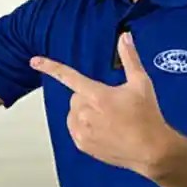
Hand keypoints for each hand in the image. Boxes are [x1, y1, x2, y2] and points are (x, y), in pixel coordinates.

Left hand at [30, 33, 175, 175]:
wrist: (152, 150)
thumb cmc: (147, 116)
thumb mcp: (141, 83)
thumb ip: (130, 58)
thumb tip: (124, 37)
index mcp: (97, 95)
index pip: (69, 76)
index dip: (50, 67)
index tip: (34, 61)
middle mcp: (86, 113)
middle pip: (76, 97)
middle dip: (89, 97)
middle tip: (111, 104)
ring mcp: (82, 131)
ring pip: (74, 113)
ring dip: (85, 112)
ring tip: (109, 119)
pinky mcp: (82, 145)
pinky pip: (74, 129)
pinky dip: (84, 127)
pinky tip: (103, 130)